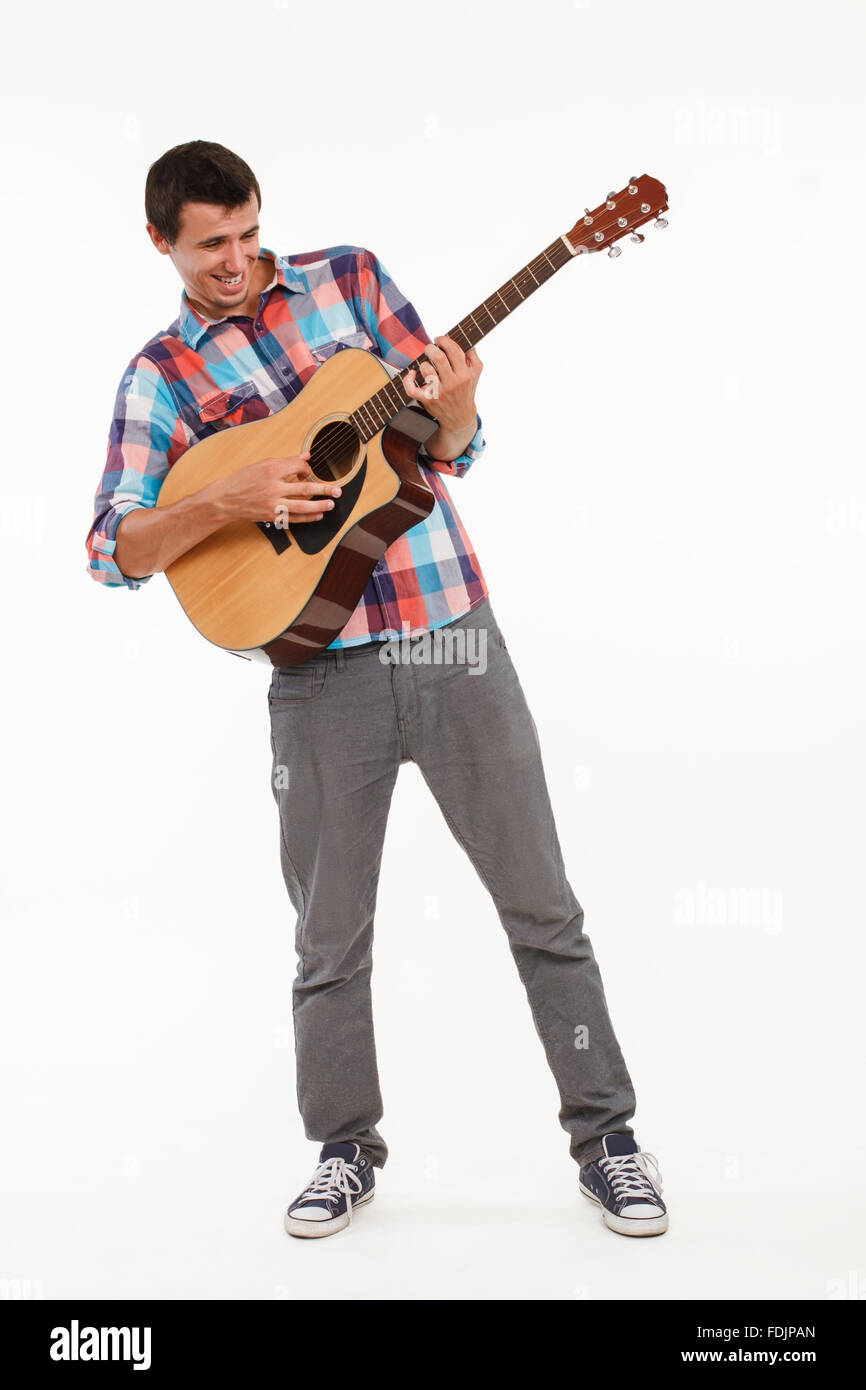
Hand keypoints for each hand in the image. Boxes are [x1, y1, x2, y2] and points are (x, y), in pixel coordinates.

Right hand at [211, 454, 341, 525]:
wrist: (225, 499)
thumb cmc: (243, 480)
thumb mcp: (262, 464)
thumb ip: (285, 462)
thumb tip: (305, 457)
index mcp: (271, 469)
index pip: (297, 467)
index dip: (307, 468)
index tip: (308, 471)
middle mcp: (273, 487)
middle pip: (304, 488)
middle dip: (323, 489)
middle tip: (337, 490)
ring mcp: (273, 503)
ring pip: (302, 506)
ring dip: (319, 506)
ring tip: (331, 504)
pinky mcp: (272, 516)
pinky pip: (294, 518)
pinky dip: (308, 517)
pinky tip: (318, 515)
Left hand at [401, 336, 481, 433]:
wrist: (460, 417)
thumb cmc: (466, 391)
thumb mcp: (475, 374)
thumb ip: (473, 357)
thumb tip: (467, 342)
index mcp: (464, 374)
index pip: (454, 350)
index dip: (444, 340)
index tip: (439, 339)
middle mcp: (452, 383)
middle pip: (438, 358)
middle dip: (431, 348)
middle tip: (430, 349)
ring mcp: (439, 393)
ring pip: (426, 369)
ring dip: (423, 363)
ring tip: (427, 365)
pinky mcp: (427, 400)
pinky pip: (412, 389)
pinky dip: (408, 380)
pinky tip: (412, 373)